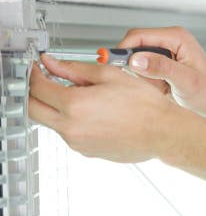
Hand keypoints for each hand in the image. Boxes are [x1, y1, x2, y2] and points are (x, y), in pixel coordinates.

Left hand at [28, 55, 186, 162]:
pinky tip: (93, 112)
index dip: (35, 73)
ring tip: (78, 96)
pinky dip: (71, 121)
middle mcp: (70, 127)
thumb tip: (54, 64)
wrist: (162, 132)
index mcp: (75, 104)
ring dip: (53, 107)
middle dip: (33, 93)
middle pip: (33, 109)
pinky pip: (68, 133)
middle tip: (43, 81)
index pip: (39, 87)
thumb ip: (76, 68)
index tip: (38, 67)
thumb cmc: (145, 105)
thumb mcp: (111, 75)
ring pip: (50, 123)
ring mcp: (77, 142)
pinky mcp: (85, 151)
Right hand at [117, 26, 205, 130]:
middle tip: (146, 84)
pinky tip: (162, 91)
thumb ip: (162, 69)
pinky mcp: (161, 66)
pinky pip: (141, 72)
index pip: (138, 36)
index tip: (114, 67)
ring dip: (142, 77)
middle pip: (134, 47)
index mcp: (178, 37)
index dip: (123, 50)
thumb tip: (136, 59)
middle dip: (133, 67)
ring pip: (135, 61)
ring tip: (162, 89)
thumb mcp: (187, 81)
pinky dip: (146, 83)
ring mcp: (165, 54)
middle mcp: (170, 42)